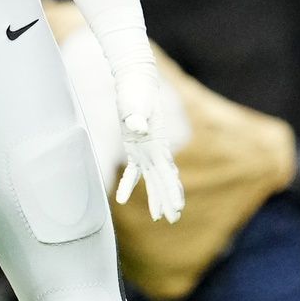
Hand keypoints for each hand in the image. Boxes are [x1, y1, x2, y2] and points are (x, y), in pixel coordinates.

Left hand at [111, 64, 183, 222]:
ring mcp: (146, 150)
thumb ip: (136, 117)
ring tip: (160, 218)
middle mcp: (155, 150)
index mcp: (157, 144)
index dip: (172, 192)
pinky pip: (134, 172)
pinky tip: (122, 199)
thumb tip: (138, 128)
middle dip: (170, 200)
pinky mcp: (134, 148)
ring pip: (154, 179)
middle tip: (174, 219)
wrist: (136, 81)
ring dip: (157, 197)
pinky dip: (129, 185)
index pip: (168, 173)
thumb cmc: (136, 92)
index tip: (177, 209)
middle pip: (165, 180)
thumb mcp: (135, 104)